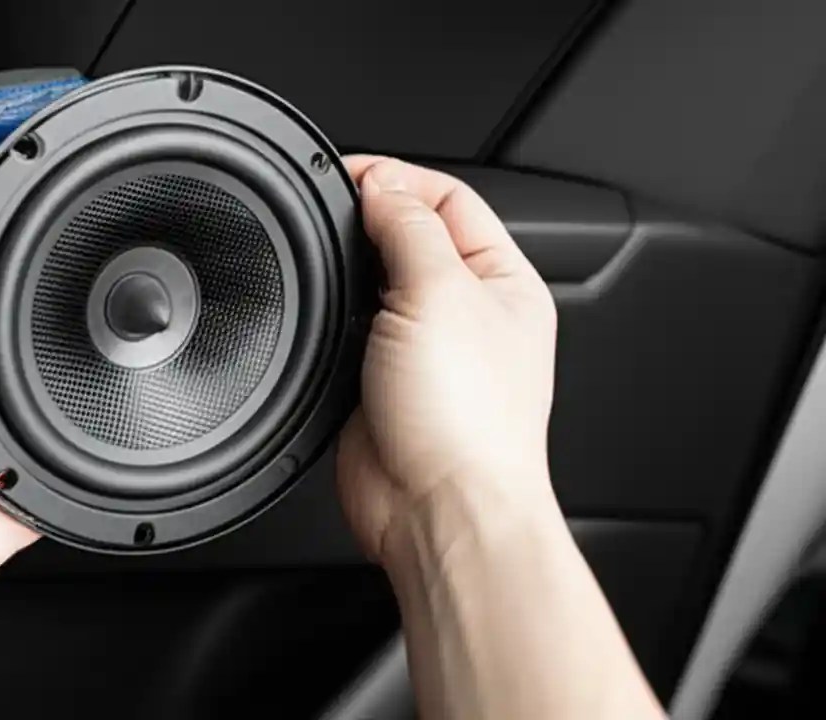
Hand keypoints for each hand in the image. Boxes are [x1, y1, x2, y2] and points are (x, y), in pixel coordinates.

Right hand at [335, 156, 557, 564]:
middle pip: (410, 237)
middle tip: (330, 217)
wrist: (438, 508)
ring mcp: (420, 349)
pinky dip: (328, 320)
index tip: (349, 177)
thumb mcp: (440, 293)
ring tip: (328, 268)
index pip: (450, 199)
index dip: (398, 179)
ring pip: (373, 285)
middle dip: (369, 222)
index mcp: (503, 279)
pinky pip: (347, 334)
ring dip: (348, 273)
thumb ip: (407, 229)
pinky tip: (322, 319)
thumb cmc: (469, 420)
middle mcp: (466, 312)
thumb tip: (379, 186)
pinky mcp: (376, 383)